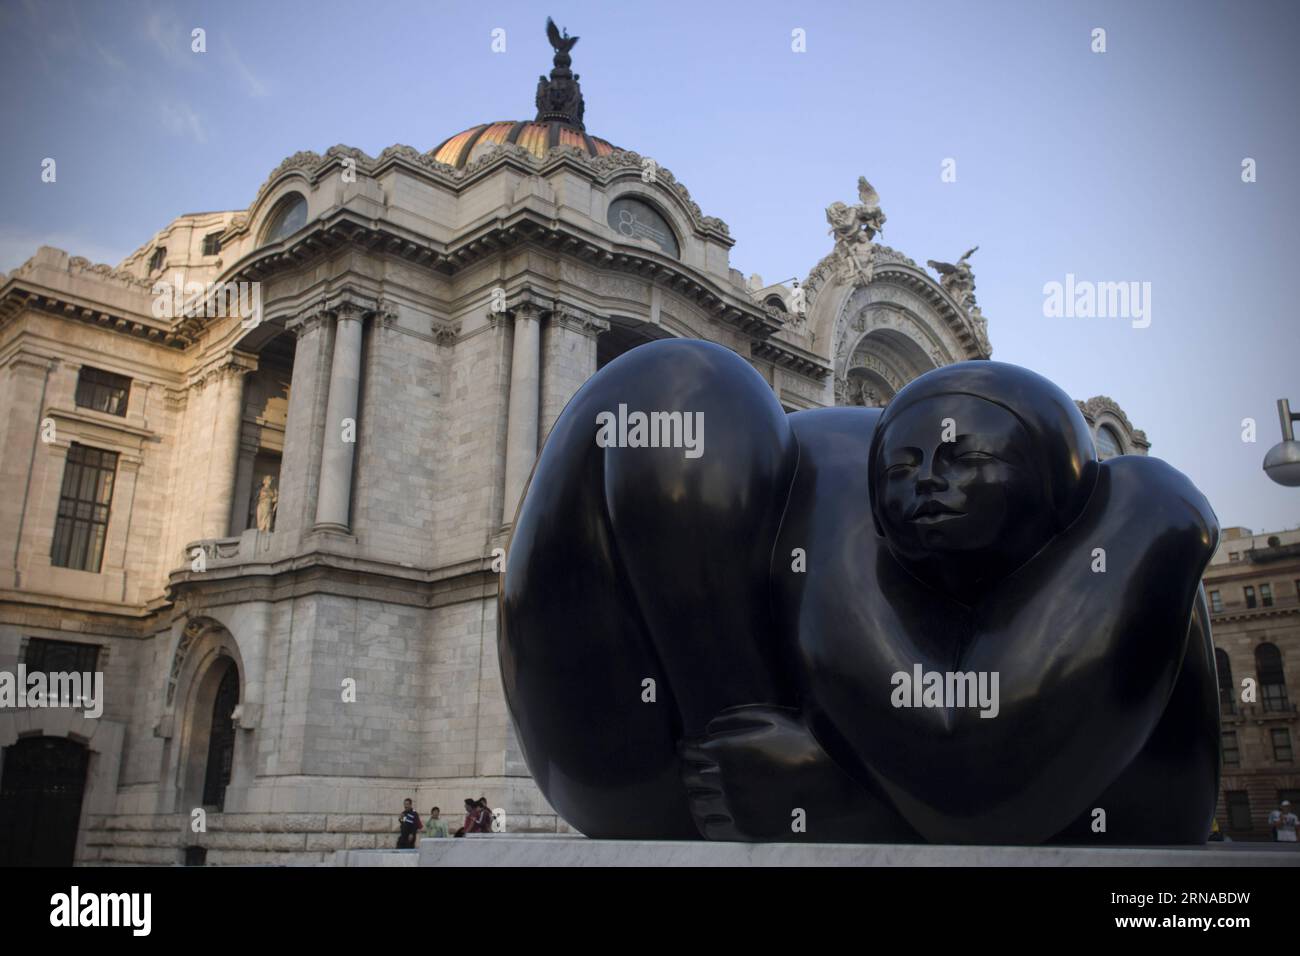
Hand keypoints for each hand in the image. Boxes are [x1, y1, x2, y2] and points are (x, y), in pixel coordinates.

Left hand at [679, 705, 834, 840]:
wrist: (831, 776)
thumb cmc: (802, 740)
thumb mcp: (769, 717)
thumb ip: (732, 719)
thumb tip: (707, 730)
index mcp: (726, 750)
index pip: (688, 750)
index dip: (684, 746)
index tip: (686, 746)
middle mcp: (725, 779)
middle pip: (690, 776)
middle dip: (688, 768)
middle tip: (692, 766)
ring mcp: (736, 806)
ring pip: (697, 803)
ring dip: (695, 794)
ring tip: (699, 790)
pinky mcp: (747, 829)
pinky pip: (712, 829)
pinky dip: (706, 819)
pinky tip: (711, 812)